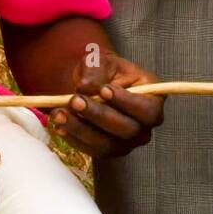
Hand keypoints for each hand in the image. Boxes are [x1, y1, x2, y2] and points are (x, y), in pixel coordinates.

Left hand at [50, 48, 164, 157]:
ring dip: (81, 129)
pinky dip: (73, 138)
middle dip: (98, 115)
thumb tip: (85, 87)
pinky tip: (59, 126)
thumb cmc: (103, 72)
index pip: (147, 109)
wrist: (89, 87)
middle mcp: (143, 127)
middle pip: (127, 130)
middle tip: (75, 100)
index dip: (126, 102)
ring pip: (107, 144)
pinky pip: (91, 150)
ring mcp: (126, 143)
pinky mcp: (106, 151)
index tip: (104, 90)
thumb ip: (96, 70)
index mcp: (153, 99)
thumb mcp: (101, 62)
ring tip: (59, 113)